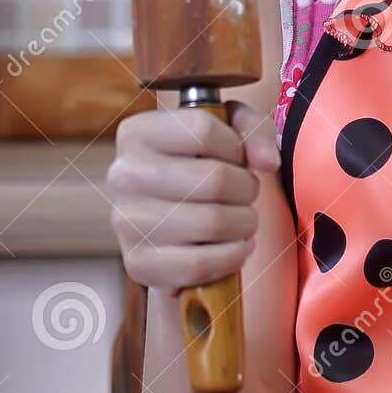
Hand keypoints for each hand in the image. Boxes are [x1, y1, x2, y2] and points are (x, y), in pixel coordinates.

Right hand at [106, 100, 280, 293]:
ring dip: (244, 223)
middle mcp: (123, 176)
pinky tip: (236, 246)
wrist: (166, 219)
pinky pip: (201, 264)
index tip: (236, 158)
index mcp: (137, 133)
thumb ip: (252, 129)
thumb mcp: (226, 128)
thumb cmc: (199, 164)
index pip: (203, 130)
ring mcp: (127, 222)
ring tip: (241, 218)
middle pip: (214, 179)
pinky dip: (232, 257)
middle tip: (245, 193)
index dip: (236, 145)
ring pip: (213, 223)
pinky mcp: (138, 263)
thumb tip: (268, 162)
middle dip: (246, 188)